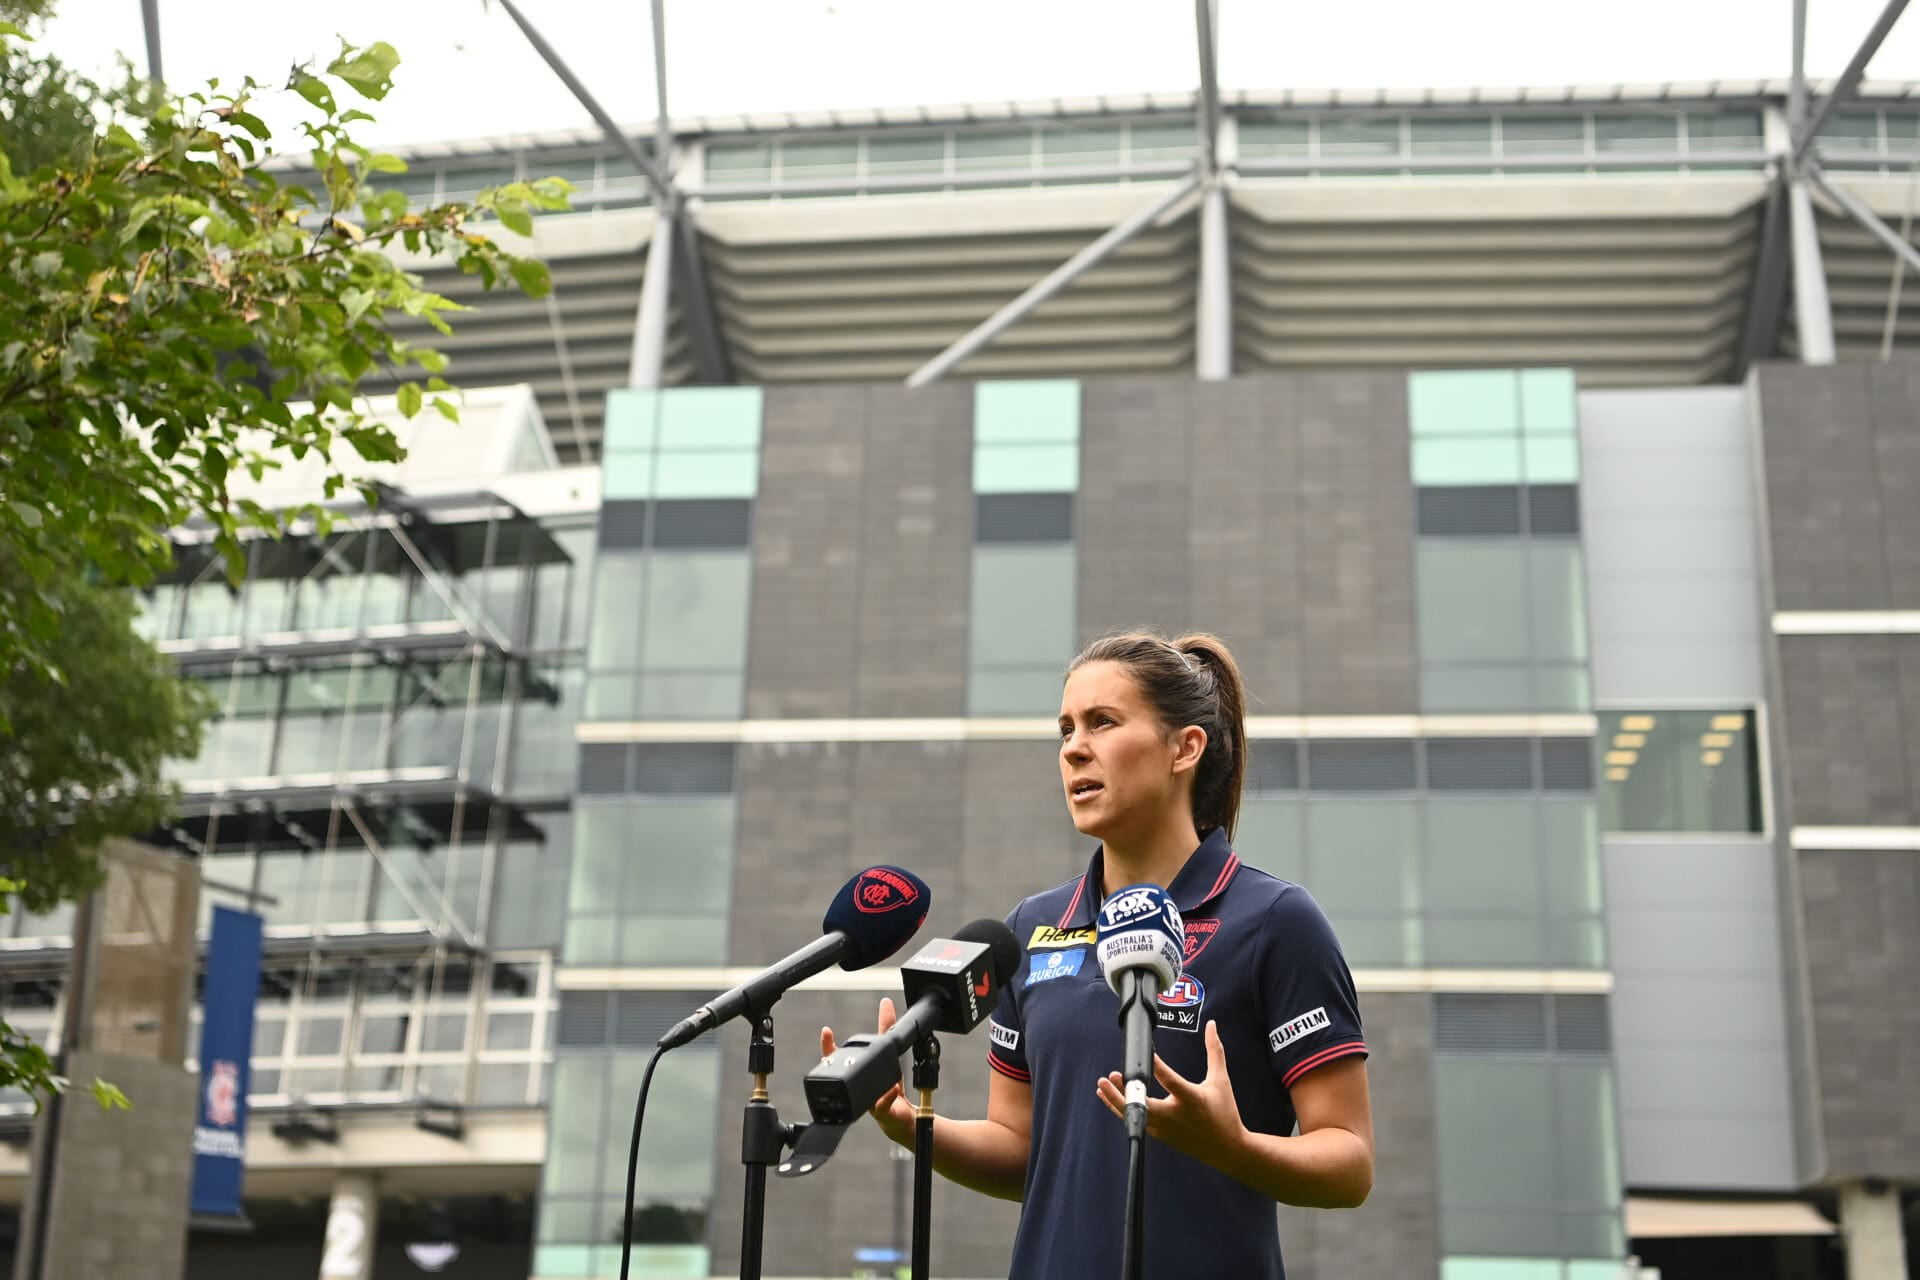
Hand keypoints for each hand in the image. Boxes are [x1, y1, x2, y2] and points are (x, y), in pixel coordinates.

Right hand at [821, 997, 914, 1145]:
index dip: (829, 1047)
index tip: (826, 1032)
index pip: (837, 1059)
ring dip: (857, 1079)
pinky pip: (882, 1105)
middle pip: (839, 1076)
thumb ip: (886, 1029)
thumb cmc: (890, 1087)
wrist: (900, 1117)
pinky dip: (886, 1096)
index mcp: (858, 1074)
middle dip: (831, 1064)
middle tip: (827, 1055)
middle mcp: (858, 1089)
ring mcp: (868, 1101)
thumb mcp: (889, 1054)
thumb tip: (886, 1003)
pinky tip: (891, 1088)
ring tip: (859, 1063)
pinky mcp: (883, 1112)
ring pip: (856, 1093)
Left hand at [1096, 1020, 1248, 1174]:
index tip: (1146, 1054)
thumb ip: (1214, 1051)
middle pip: (1143, 1104)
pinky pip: (1137, 1122)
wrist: (1227, 1149)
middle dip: (1122, 1091)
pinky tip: (1112, 1099)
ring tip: (1102, 1085)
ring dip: (1116, 1100)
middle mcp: (1175, 1115)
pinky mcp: (1160, 1136)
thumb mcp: (1220, 1080)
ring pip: (1135, 1115)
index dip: (1156, 1066)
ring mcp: (1165, 1128)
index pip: (1169, 1080)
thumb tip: (1211, 1026)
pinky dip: (1123, 1111)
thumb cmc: (1224, 1113)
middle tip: (1110, 1075)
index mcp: (1191, 1099)